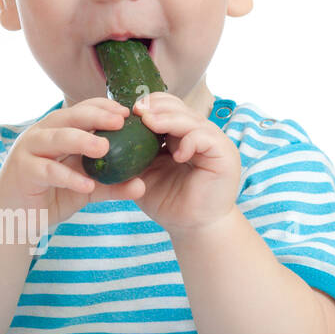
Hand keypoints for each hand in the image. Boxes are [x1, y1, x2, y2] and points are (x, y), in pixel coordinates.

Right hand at [0, 97, 148, 228]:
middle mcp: (42, 134)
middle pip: (70, 118)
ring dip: (81, 141)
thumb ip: (111, 184)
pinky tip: (87, 185)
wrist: (14, 219)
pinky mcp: (22, 172)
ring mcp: (29, 150)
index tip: (128, 113)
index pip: (82, 110)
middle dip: (96, 117)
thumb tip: (142, 185)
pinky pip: (47, 170)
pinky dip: (68, 177)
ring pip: (57, 139)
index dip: (104, 108)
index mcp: (58, 130)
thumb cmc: (50, 196)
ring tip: (105, 148)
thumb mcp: (85, 188)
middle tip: (121, 121)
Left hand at [124, 91, 241, 236]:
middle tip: (138, 112)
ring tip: (150, 123)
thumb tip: (109, 139)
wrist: (193, 228)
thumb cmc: (168, 202)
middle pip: (179, 108)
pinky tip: (177, 155)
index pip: (167, 108)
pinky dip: (189, 142)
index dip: (150, 105)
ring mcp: (213, 142)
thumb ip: (132, 158)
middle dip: (157, 107)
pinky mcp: (224, 154)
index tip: (131, 111)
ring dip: (169, 120)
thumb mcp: (144, 176)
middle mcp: (198, 134)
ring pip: (191, 120)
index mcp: (179, 135)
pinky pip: (205, 138)